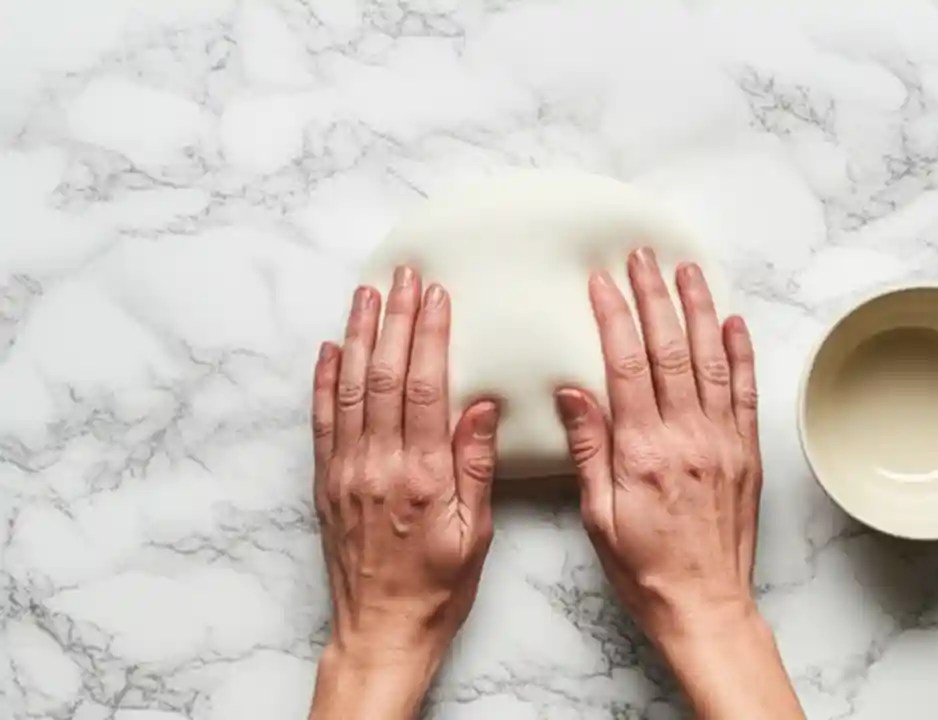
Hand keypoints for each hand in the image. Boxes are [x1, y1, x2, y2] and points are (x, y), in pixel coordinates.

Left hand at [309, 267, 498, 719]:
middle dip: (394, 319)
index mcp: (421, 476)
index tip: (437, 295)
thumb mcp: (475, 533)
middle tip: (403, 275)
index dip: (429, 335)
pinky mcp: (327, 483)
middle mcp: (377, 465)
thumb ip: (475, 466)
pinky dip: (323, 381)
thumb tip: (483, 405)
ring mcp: (346, 472)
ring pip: (348, 389)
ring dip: (356, 336)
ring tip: (366, 293)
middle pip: (383, 376)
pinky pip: (321, 421)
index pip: (424, 387)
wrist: (381, 630)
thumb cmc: (437, 587)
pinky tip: (328, 349)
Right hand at [555, 248, 801, 718]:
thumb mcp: (598, 516)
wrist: (705, 605)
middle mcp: (687, 437)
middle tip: (643, 255)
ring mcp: (722, 442)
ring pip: (711, 360)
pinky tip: (732, 322)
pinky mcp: (746, 453)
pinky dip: (740, 354)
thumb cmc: (645, 568)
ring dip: (699, 310)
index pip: (626, 365)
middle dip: (655, 297)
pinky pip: (745, 393)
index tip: (602, 281)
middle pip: (670, 350)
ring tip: (688, 270)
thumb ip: (589, 449)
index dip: (613, 317)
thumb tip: (572, 392)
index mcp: (643, 451)